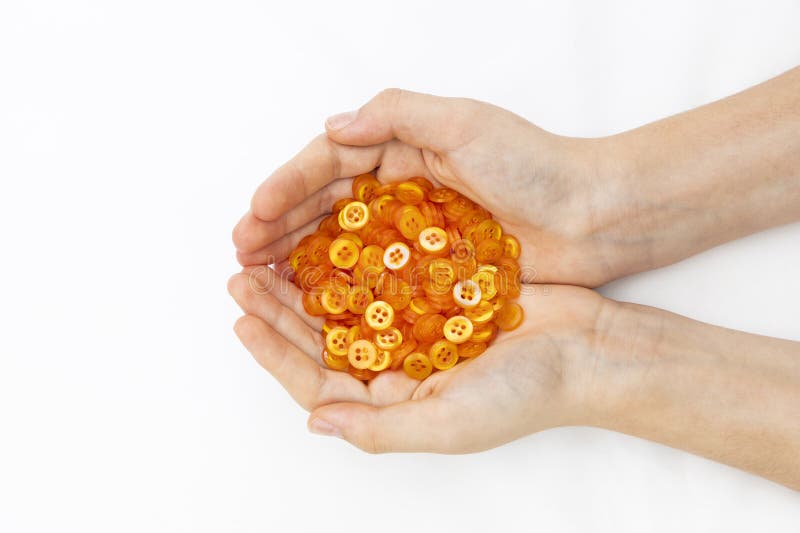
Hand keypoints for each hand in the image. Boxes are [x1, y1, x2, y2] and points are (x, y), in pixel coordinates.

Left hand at [228, 267, 615, 452]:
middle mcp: (398, 368)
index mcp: (393, 403)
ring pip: (346, 304)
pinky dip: (356, 260)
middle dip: (279, 309)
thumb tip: (315, 422)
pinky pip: (384, 276)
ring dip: (309, 281)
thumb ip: (378, 429)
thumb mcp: (449, 423)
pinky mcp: (438, 295)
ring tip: (274, 254)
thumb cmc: (526, 396)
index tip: (241, 319)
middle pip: (322, 338)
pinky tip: (333, 240)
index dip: (275, 352)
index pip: (316, 381)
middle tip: (243, 274)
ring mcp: (417, 329)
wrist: (589, 350)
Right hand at [233, 89, 634, 286]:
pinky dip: (342, 283)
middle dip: (281, 224)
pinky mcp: (432, 265)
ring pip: (344, 241)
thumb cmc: (537, 166)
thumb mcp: (466, 123)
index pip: (331, 163)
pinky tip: (313, 298)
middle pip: (327, 204)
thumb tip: (334, 127)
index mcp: (405, 148)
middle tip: (242, 252)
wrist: (596, 216)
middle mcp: (403, 186)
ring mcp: (416, 230)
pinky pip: (376, 273)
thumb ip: (398, 116)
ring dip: (300, 256)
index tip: (255, 213)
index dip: (288, 186)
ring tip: (261, 275)